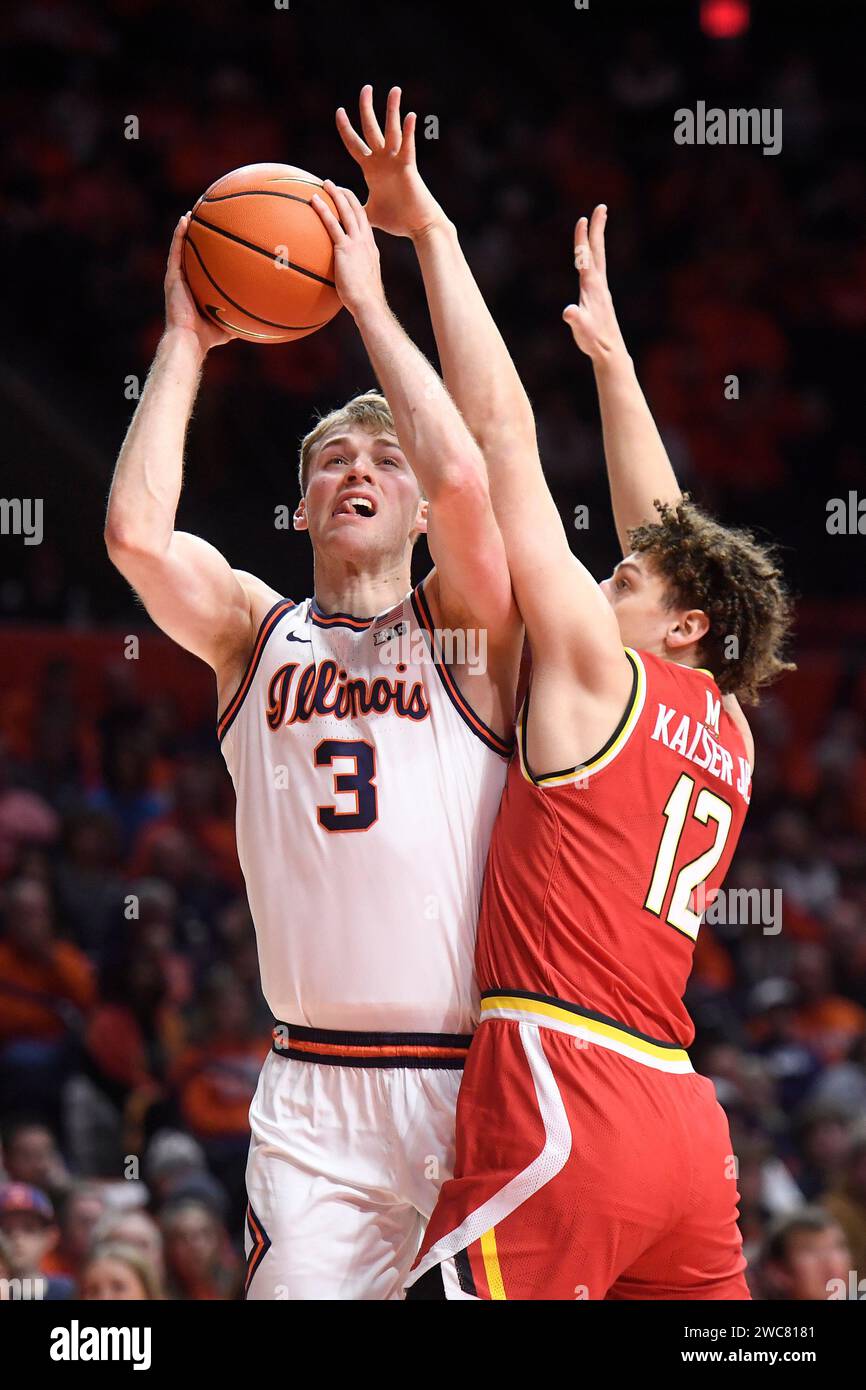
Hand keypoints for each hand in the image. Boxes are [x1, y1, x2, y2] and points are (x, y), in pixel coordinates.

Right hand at [164, 214, 235, 353]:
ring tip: (194, 211)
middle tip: (207, 217)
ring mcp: (178, 277)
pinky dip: (179, 235)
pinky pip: (175, 251)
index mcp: (197, 288)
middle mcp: (186, 280)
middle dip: (198, 236)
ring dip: (186, 229)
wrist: (190, 340)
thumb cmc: (208, 336)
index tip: (219, 237)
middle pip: (192, 253)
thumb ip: (242, 316)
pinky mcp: (172, 277)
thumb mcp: (230, 323)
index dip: (209, 252)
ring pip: (181, 247)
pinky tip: (185, 220)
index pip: (203, 266)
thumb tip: (262, 317)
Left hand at [311, 181, 384, 318]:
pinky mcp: (345, 248)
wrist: (368, 303)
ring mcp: (357, 243)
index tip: (347, 200)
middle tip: (336, 186)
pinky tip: (313, 200)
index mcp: (370, 248)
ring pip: (347, 211)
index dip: (356, 209)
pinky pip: (332, 224)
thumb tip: (340, 279)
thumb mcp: (360, 282)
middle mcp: (366, 241)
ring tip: (325, 183)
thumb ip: (351, 274)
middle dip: (347, 195)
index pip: (364, 222)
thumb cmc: (363, 300)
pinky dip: (323, 210)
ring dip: (336, 194)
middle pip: (358, 211)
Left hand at [336, 85, 443, 239]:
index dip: (346, 128)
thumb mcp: (368, 213)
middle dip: (367, 108)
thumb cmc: (397, 220)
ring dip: (393, 110)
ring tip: (394, 90)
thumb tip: (339, 208)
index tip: (339, 110)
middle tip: (366, 88)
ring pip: (392, 131)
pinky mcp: (409, 168)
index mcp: (372, 168)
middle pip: (371, 129)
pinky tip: (410, 115)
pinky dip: (410, 132)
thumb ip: (353, 207)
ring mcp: (396, 162)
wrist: (418, 227)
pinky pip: (409, 147)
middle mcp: (383, 160)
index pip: (354, 143)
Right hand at [562, 206, 626, 362]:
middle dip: (597, 229)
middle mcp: (599, 285)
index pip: (586, 258)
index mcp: (592, 287)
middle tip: (601, 207)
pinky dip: (593, 257)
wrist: (611, 352)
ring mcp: (601, 290)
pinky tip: (591, 258)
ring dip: (596, 240)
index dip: (583, 239)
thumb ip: (575, 319)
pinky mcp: (600, 297)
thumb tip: (569, 311)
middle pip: (597, 251)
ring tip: (596, 225)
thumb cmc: (594, 341)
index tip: (583, 219)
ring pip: (598, 259)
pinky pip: (596, 270)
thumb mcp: (581, 330)